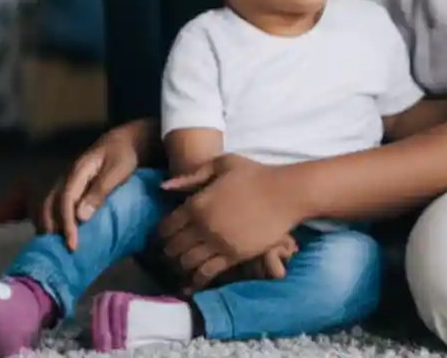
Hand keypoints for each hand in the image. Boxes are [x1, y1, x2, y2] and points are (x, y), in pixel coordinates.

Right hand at [35, 127, 140, 250]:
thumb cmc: (123, 155)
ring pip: (48, 205)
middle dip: (51, 228)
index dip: (66, 224)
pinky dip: (53, 220)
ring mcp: (67, 182)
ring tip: (54, 246)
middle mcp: (67, 178)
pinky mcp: (71, 188)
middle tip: (60, 250)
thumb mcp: (117, 171)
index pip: (65, 201)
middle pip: (49, 204)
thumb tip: (81, 217)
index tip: (72, 245)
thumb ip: (100, 192)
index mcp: (77, 172)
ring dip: (48, 225)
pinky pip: (55, 205)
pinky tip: (57, 234)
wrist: (125, 140)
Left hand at [157, 155, 305, 291]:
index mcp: (197, 204)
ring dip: (180, 266)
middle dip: (167, 252)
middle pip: (174, 247)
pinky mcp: (235, 256)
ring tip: (179, 267)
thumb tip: (164, 187)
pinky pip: (208, 273)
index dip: (160, 234)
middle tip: (166, 255)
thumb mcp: (222, 164)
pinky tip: (193, 281)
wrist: (286, 193)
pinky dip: (197, 279)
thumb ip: (192, 176)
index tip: (160, 238)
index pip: (167, 226)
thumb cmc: (254, 175)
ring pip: (188, 262)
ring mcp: (219, 243)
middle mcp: (204, 226)